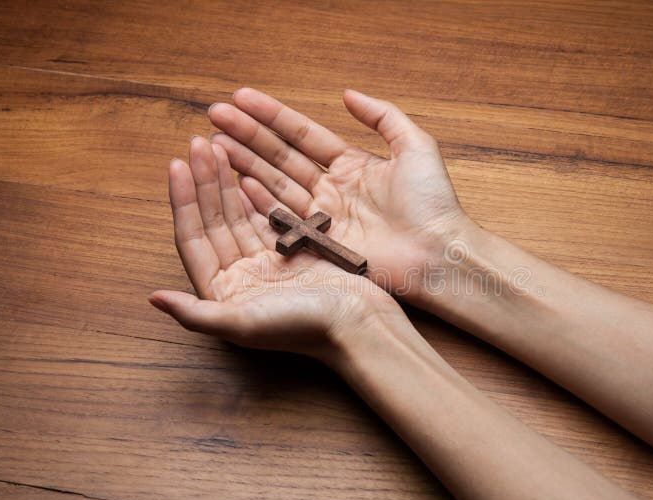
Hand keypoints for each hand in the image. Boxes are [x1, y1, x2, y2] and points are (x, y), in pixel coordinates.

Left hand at [149, 136, 395, 361]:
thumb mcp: (244, 324)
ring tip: (217, 145)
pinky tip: (248, 167)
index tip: (176, 165)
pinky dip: (258, 192)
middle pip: (214, 221)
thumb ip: (196, 314)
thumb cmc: (302, 327)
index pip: (193, 239)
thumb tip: (152, 298)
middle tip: (198, 142)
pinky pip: (269, 215)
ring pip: (239, 214)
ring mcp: (267, 262)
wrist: (358, 323)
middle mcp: (241, 276)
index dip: (183, 202)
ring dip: (226, 181)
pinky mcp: (294, 251)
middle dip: (205, 182)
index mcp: (222, 293)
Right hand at [207, 88, 472, 302]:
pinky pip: (283, 218)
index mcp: (351, 164)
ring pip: (276, 183)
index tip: (241, 97)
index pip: (302, 135)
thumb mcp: (415, 147)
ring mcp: (323, 217)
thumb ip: (383, 116)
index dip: (271, 116)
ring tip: (213, 143)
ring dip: (244, 163)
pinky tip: (236, 181)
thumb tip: (347, 93)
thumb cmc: (434, 203)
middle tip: (214, 115)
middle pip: (282, 156)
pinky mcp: (319, 243)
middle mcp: (332, 189)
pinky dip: (259, 199)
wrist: (439, 254)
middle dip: (248, 135)